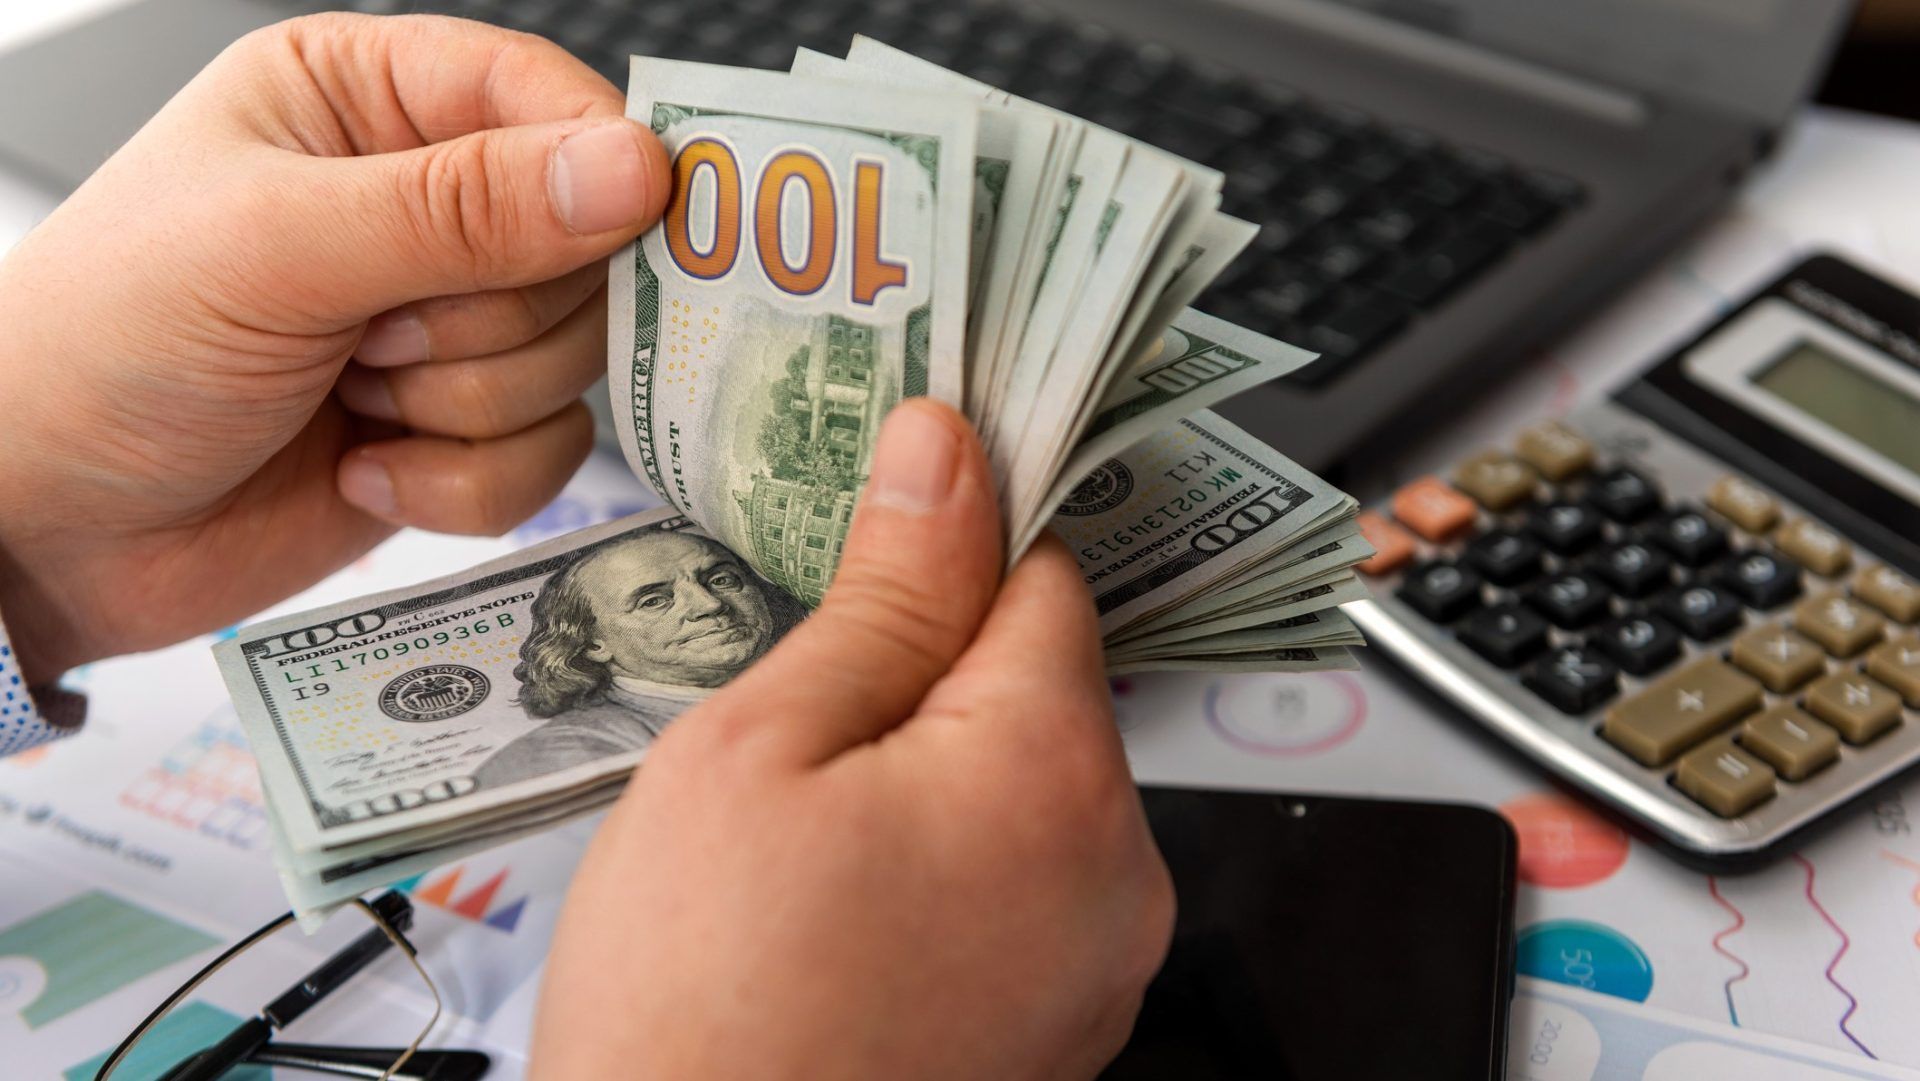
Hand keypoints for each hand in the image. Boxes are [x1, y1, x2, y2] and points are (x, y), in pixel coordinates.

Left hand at [0, 14, 669, 683]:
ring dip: (463, 402)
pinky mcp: (456, 429)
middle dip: (487, 316)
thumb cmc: (105, 347)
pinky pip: (549, 455)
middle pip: (582, 248)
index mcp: (362, 102)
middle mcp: (419, 204)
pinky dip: (460, 480)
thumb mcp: (275, 248)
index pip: (546, 101)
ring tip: (351, 394)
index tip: (624, 226)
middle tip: (374, 331)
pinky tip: (363, 465)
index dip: (601, 165)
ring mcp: (444, 322)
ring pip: (574, 360)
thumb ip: (462, 208)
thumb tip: (633, 170)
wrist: (47, 529)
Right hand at [534, 400, 1174, 1079]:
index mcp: (1055, 772)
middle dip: (929, 670)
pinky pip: (1023, 886)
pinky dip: (949, 865)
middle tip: (797, 711)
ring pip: (1027, 786)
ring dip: (934, 772)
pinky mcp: (1065, 1027)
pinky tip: (843, 905)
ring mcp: (1101, 962)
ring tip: (805, 834)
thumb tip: (946, 454)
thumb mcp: (762, 748)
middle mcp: (1119, 869)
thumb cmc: (702, 1000)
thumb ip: (882, 592)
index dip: (953, 533)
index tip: (879, 522)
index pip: (1041, 572)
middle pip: (1041, 684)